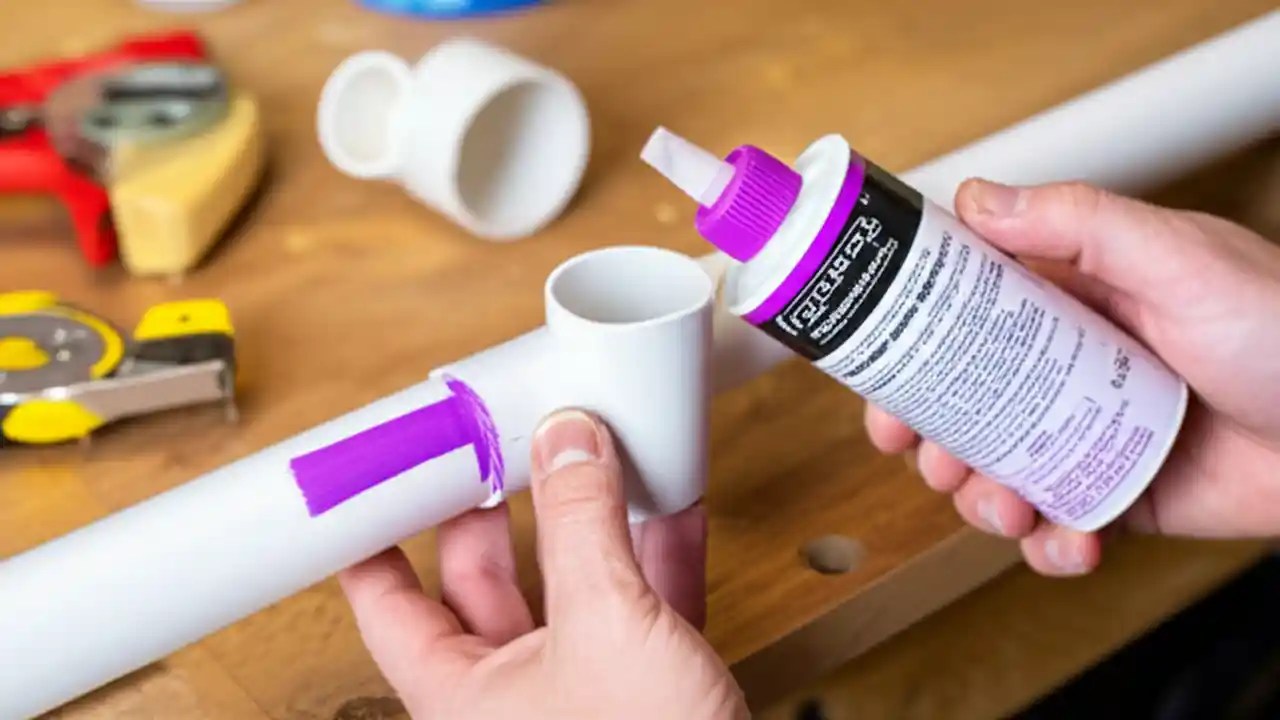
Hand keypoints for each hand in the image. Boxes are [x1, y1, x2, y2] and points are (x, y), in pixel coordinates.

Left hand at [339, 409, 746, 718]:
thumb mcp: (607, 625)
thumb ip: (584, 524)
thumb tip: (568, 444)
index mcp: (461, 693)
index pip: (387, 601)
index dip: (373, 534)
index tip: (371, 473)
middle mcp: (511, 690)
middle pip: (481, 577)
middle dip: (497, 504)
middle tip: (500, 440)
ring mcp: (581, 686)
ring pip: (570, 583)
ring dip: (588, 518)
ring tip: (590, 454)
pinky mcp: (645, 685)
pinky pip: (641, 602)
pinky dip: (656, 551)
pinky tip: (670, 504)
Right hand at [865, 179, 1279, 575]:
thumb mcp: (1178, 260)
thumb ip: (1079, 222)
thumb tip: (976, 200)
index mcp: (1072, 300)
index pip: (966, 313)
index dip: (911, 343)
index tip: (879, 372)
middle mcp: (1070, 367)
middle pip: (963, 400)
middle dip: (928, 434)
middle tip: (922, 451)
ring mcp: (1088, 434)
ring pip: (995, 469)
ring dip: (978, 498)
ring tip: (1003, 505)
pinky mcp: (1115, 496)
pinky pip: (1054, 526)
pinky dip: (1046, 545)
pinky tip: (1065, 540)